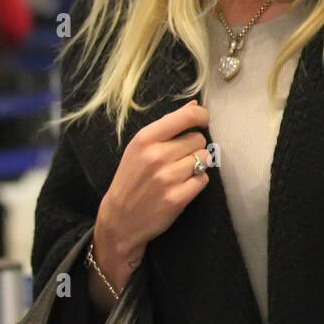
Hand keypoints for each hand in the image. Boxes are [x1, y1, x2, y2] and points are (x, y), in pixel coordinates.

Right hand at [93, 101, 210, 296]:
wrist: (119, 219)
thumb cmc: (132, 178)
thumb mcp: (139, 147)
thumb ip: (167, 125)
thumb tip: (194, 104)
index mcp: (145, 139)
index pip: (187, 117)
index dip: (202, 116)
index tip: (203, 121)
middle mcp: (156, 156)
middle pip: (198, 139)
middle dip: (194, 147)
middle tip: (179, 159)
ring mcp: (167, 178)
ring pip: (204, 159)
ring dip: (197, 165)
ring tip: (179, 173)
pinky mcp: (177, 198)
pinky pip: (203, 180)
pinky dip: (197, 182)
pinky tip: (182, 187)